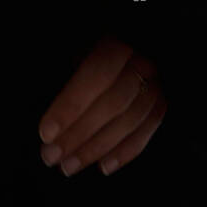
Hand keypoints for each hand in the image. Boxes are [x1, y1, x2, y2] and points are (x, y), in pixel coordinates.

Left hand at [37, 35, 166, 176]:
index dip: (71, 106)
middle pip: (113, 103)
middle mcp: (141, 60)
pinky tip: (103, 166)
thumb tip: (50, 116)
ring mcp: (155, 82)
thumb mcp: (75, 49)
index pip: (96, 75)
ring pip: (130, 120)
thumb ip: (66, 76)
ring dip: (96, 148)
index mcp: (117, 40)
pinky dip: (125, 151)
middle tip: (51, 156)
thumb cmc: (88, 49)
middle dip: (79, 134)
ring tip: (69, 166)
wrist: (124, 43)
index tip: (46, 132)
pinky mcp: (161, 100)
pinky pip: (147, 130)